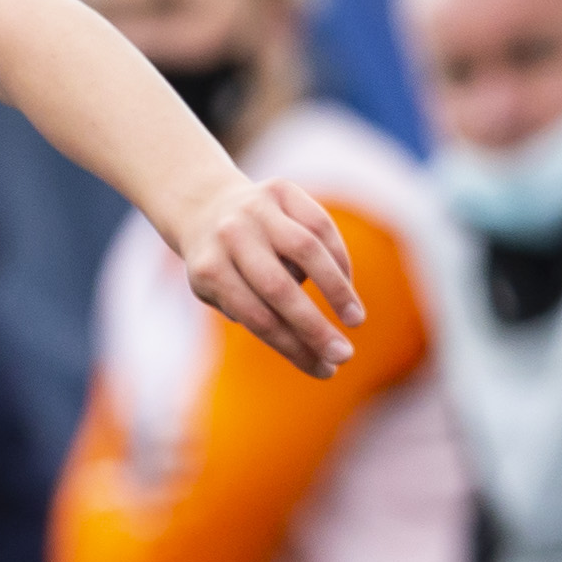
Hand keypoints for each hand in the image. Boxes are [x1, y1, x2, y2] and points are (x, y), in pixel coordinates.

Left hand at [164, 177, 362, 377]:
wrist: (206, 207)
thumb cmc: (222, 266)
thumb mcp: (222, 294)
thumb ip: (258, 316)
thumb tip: (310, 348)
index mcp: (209, 269)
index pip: (256, 318)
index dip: (293, 347)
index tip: (323, 371)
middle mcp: (230, 235)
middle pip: (278, 289)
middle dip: (315, 327)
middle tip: (344, 356)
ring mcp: (256, 208)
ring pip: (307, 250)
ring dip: (337, 289)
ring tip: (355, 320)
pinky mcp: (281, 190)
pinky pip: (320, 226)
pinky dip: (338, 258)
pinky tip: (347, 286)